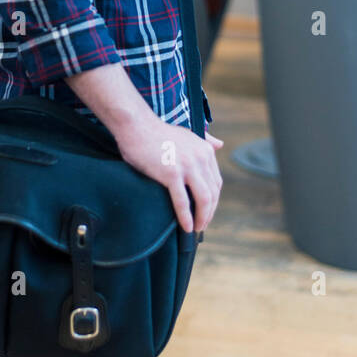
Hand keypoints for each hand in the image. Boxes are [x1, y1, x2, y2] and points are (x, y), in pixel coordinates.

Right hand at [115, 115, 223, 233]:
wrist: (136, 127)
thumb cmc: (157, 132)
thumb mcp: (187, 133)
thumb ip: (206, 140)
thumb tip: (221, 144)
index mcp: (206, 150)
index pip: (216, 182)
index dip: (213, 201)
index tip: (207, 212)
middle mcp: (201, 158)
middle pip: (212, 193)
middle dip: (209, 213)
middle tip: (202, 225)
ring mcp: (187, 166)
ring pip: (203, 199)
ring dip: (202, 218)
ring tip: (196, 229)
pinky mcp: (171, 174)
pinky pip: (182, 201)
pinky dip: (186, 217)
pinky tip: (186, 227)